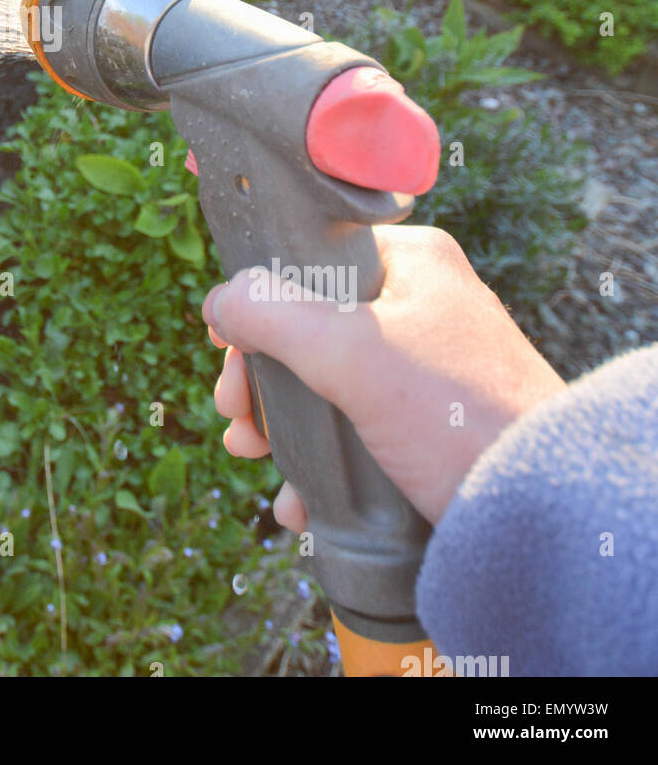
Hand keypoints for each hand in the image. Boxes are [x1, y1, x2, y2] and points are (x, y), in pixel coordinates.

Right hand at [201, 224, 565, 527]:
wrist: (545, 508)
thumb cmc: (459, 416)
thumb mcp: (351, 353)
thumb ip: (274, 315)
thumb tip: (219, 298)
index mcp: (410, 262)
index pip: (310, 256)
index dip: (258, 296)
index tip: (223, 339)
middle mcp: (418, 305)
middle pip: (306, 323)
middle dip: (258, 374)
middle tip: (233, 411)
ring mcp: (424, 366)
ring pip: (323, 380)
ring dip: (277, 419)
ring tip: (253, 453)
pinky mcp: (427, 423)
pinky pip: (353, 426)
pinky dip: (317, 458)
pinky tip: (298, 498)